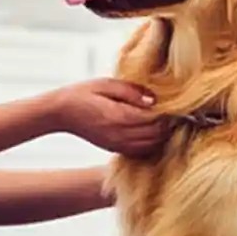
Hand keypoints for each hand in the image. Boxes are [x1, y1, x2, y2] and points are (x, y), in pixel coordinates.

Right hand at [48, 79, 169, 157]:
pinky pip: (141, 151)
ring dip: (161, 135)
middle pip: (156, 135)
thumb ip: (131, 91)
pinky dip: (151, 143)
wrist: (60, 113)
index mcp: (119, 116)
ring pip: (151, 146)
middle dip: (168, 125)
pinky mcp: (115, 149)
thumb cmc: (83, 94)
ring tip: (164, 121)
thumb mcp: (106, 84)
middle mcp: (120, 134)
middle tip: (173, 112)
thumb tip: (154, 100)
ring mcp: (117, 144)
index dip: (168, 113)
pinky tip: (151, 131)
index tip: (175, 104)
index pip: (154, 119)